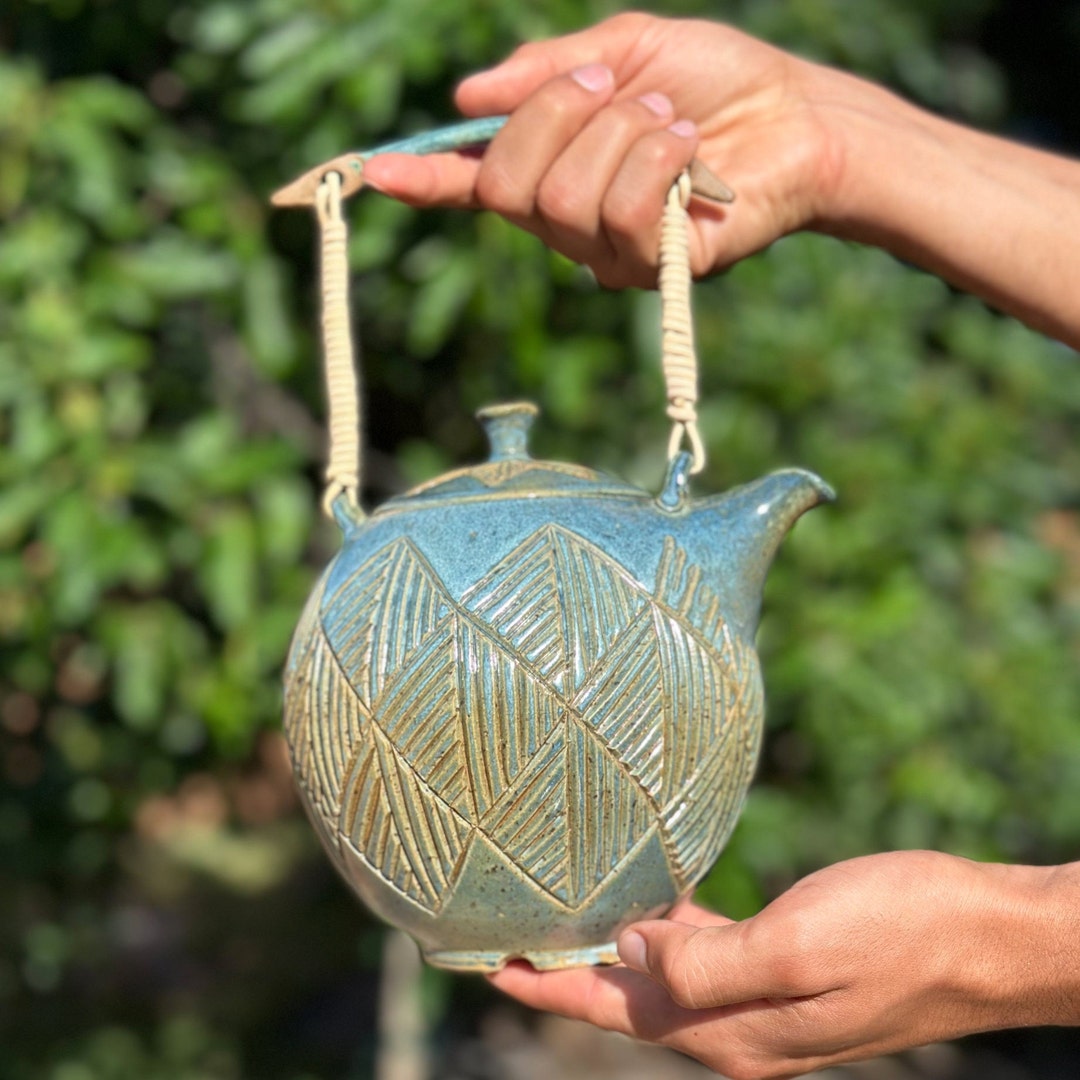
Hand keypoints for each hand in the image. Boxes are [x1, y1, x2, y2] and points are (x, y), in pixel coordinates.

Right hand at [362, 13, 844, 287]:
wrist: (798, 114)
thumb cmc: (715, 80)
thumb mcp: (626, 47)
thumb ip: (548, 71)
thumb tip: (466, 101)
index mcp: (552, 163)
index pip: (473, 181)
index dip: (421, 178)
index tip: (368, 172)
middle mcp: (567, 219)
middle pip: (508, 183)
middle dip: (557, 115)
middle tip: (617, 85)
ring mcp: (607, 251)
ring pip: (563, 198)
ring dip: (620, 133)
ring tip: (670, 120)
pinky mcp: (653, 269)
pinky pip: (622, 215)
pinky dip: (656, 161)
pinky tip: (691, 151)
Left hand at [489, 851, 1079, 1078]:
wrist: (988, 940)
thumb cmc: (903, 930)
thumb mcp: (801, 946)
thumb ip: (709, 962)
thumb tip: (631, 951)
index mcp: (734, 1030)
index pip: (616, 1009)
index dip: (550, 987)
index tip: (488, 965)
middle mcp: (740, 1029)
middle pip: (631, 1000)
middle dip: (567, 973)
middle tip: (508, 938)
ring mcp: (766, 1007)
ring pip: (664, 981)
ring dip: (611, 956)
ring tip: (563, 921)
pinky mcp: (788, 974)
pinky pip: (705, 959)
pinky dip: (667, 938)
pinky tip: (652, 909)